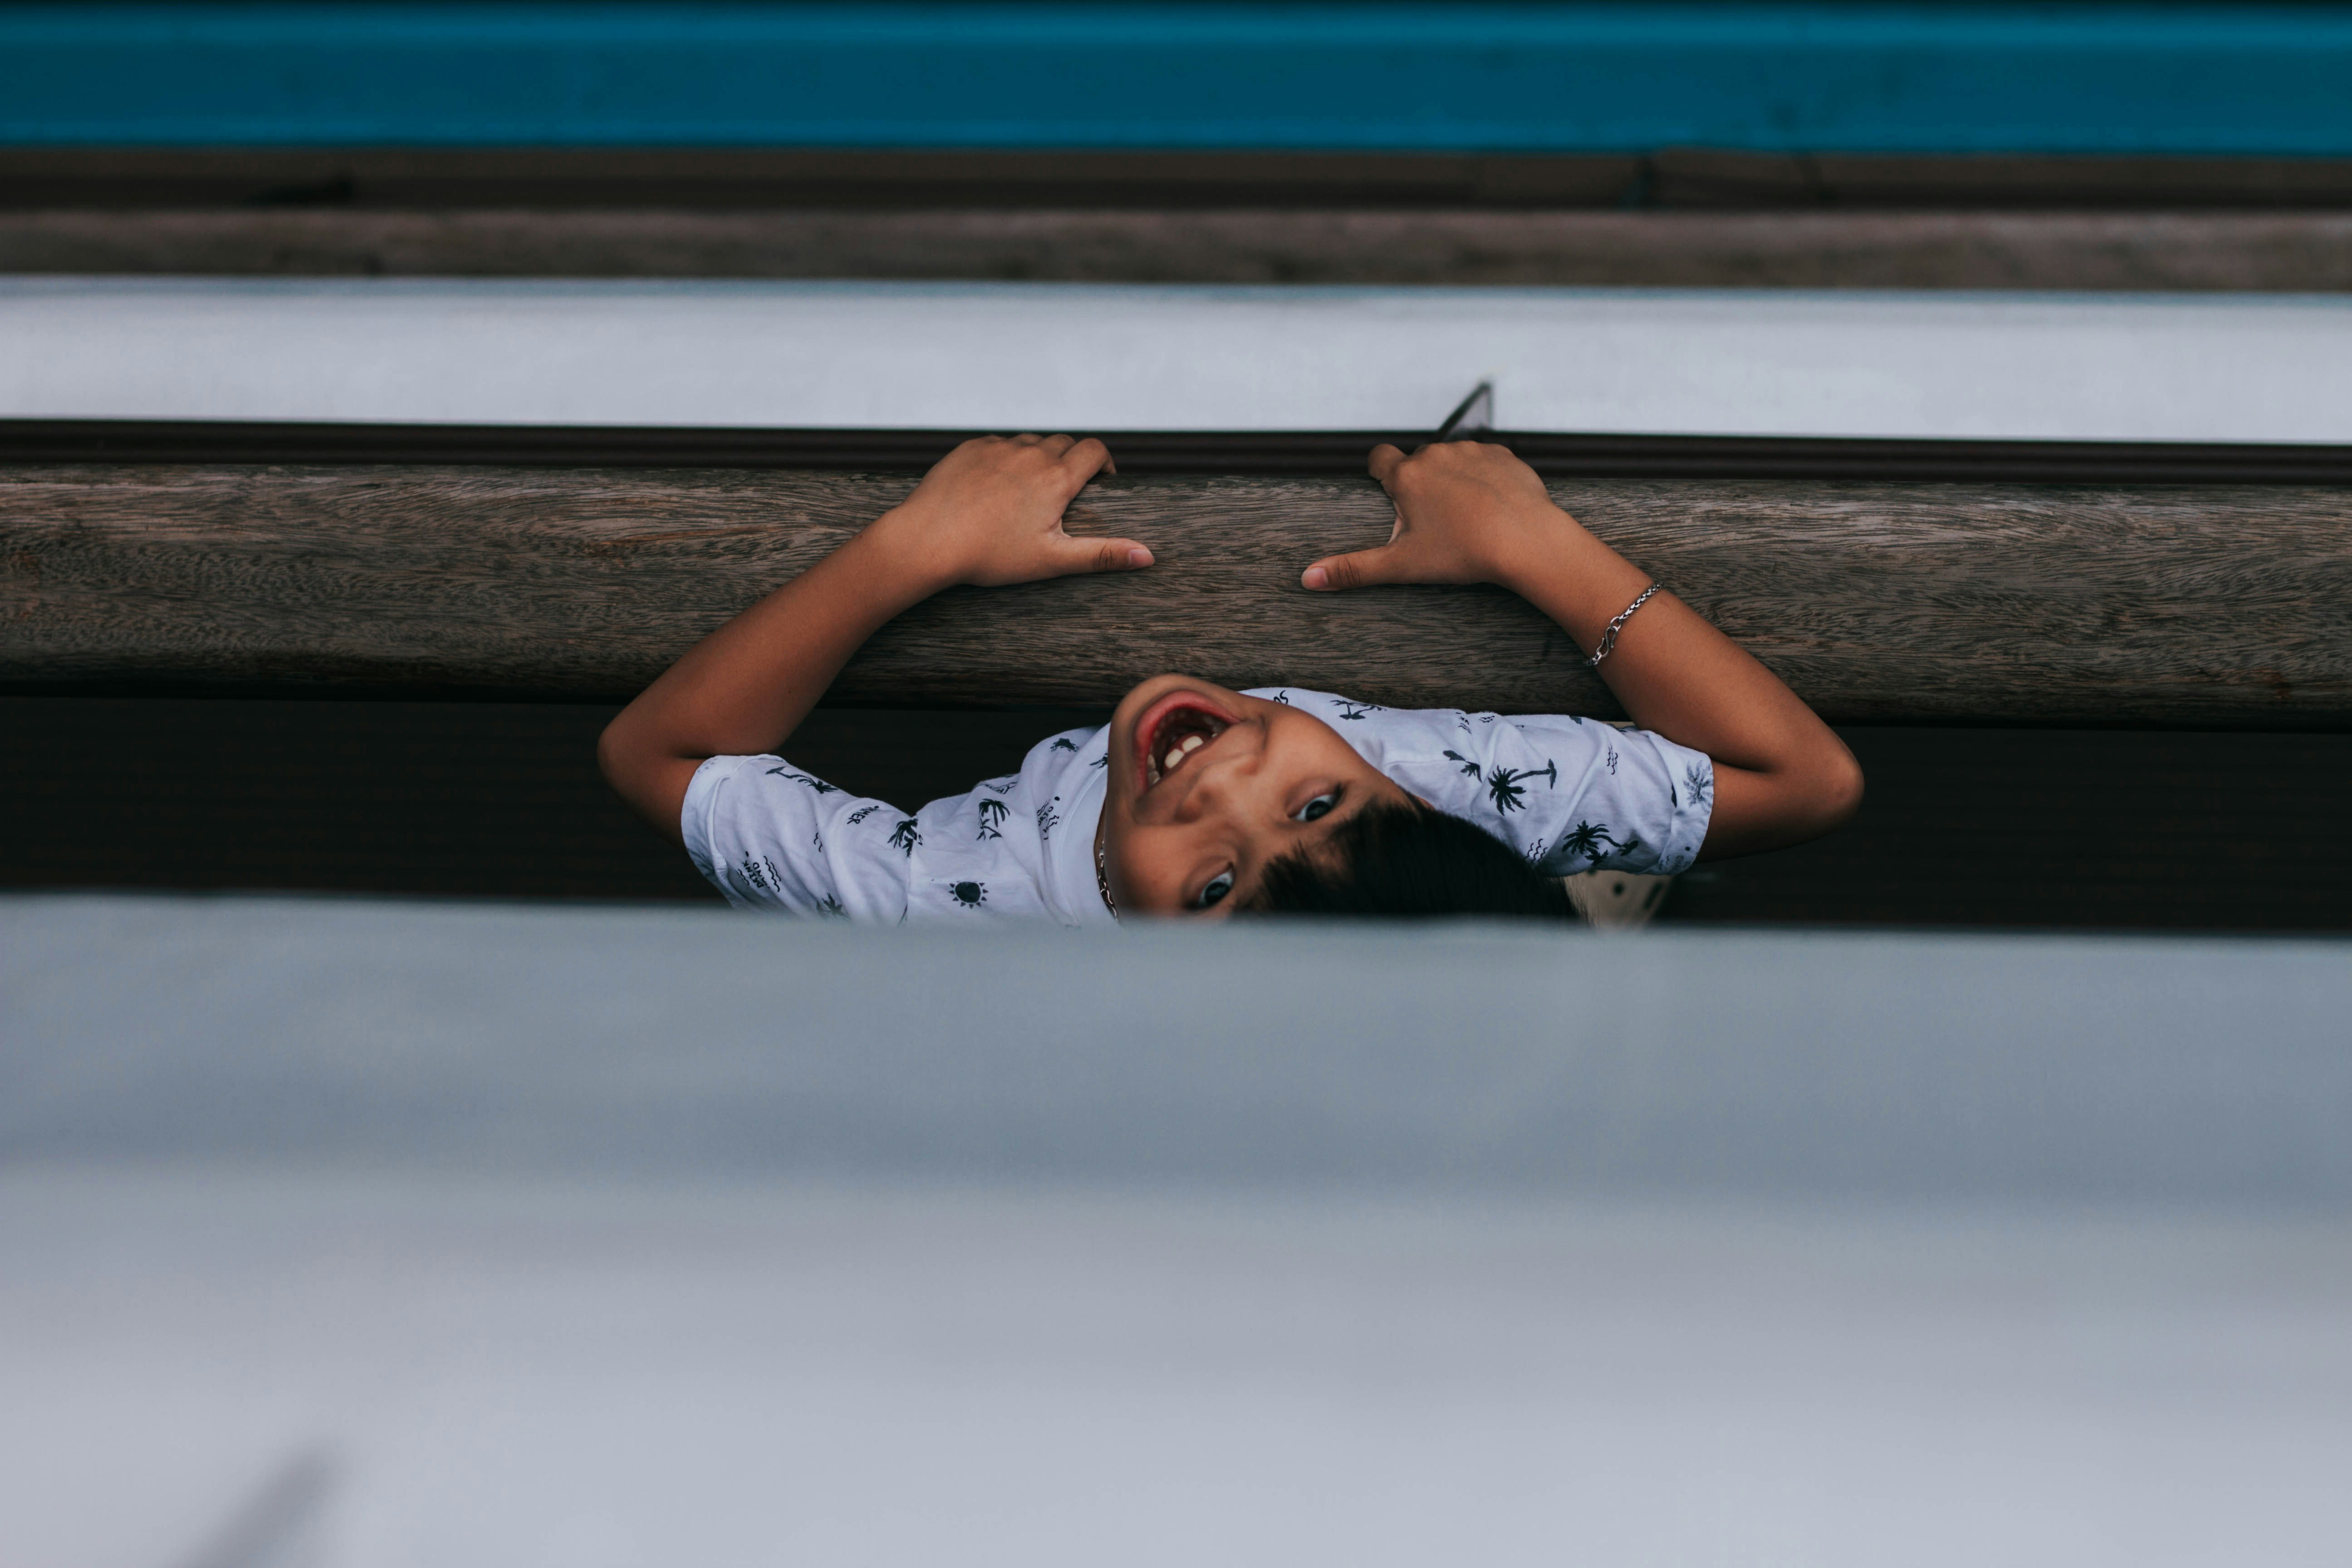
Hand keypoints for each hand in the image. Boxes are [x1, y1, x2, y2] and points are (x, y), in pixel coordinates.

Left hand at [870, 434, 1151, 588]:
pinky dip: (1005, 458)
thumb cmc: (989, 555)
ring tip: (1029, 489)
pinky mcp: (971, 448)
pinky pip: (998, 444)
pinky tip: (995, 486)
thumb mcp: (1052, 559)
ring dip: (1038, 457)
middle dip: (1071, 460)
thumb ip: (1102, 555)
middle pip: (1064, 442)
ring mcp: (999, 447)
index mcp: (1057, 478)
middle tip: (1063, 490)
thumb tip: (1147, 556)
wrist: (928, 540)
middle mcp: (1031, 454)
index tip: (1100, 480)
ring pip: (1031, 441)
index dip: (1103, 463)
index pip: (1095, 450)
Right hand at [1302, 440, 1567, 590]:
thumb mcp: (1403, 565)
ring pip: (1451, 461)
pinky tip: (1492, 506)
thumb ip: (1353, 569)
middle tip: (1433, 523)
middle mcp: (1436, 454)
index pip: (1378, 458)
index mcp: (1407, 476)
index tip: (1390, 493)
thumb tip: (1308, 578)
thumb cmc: (1464, 553)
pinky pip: (1485, 461)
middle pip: (1417, 463)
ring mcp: (1471, 451)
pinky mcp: (1502, 454)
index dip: (1380, 474)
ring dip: (1453, 480)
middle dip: (1420, 486)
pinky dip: (1484, 479)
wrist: (1527, 541)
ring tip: (1466, 517)